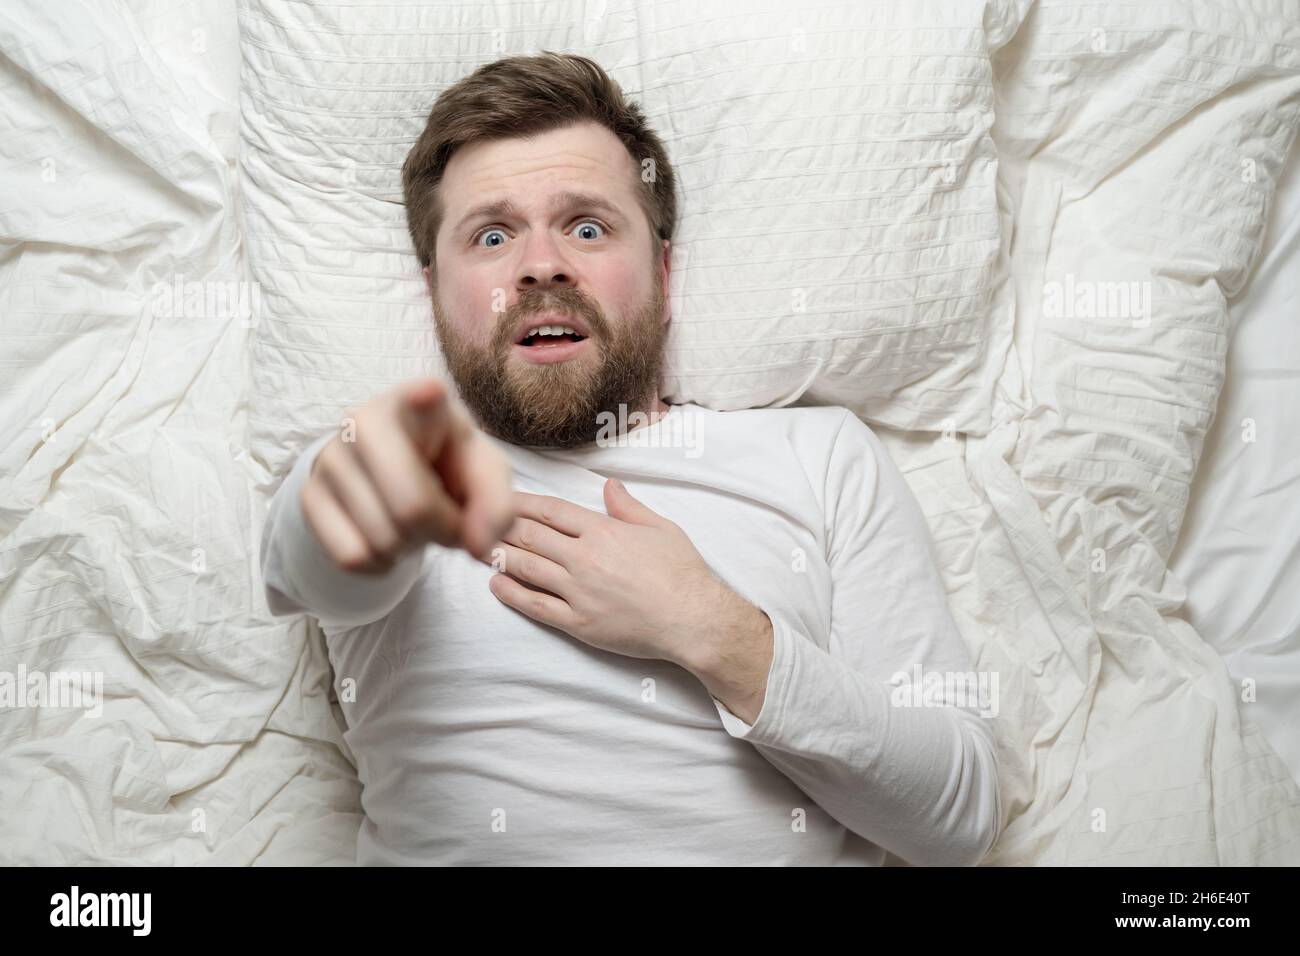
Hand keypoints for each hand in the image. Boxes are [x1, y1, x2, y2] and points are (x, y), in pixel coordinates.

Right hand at [301, 377, 513, 573]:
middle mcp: (364, 419)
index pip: (421, 395)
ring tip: (414, 521)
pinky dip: (379, 563)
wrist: (393, 468)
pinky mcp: (309, 495)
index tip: (430, 393)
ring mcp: (330, 457)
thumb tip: (478, 547)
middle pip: (412, 508)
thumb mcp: (484, 473)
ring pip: (383, 540)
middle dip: (442, 532)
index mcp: (419, 402)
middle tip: (447, 522)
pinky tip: (386, 537)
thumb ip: (497, 506)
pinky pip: (352, 557)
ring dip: (411, 548)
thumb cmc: (446, 462)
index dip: (424, 398)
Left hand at [485, 479, 723, 666]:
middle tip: (474, 519)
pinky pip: (536, 606)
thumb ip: (628, 507)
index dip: (521, 503)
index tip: (499, 497)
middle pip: (530, 536)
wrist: (693, 619)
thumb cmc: (683, 573)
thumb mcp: (660, 528)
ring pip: (526, 568)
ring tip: (476, 547)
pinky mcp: (578, 623)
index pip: (550, 511)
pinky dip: (512, 593)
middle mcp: (585, 558)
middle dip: (499, 525)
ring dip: (498, 556)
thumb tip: (609, 486)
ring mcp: (578, 592)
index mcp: (603, 531)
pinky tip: (495, 584)